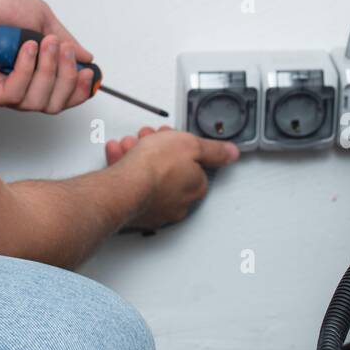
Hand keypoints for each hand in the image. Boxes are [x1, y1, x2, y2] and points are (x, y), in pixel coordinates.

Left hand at [0, 0, 95, 112]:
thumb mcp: (39, 17)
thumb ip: (64, 39)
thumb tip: (84, 56)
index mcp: (27, 68)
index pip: (58, 93)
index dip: (78, 88)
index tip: (89, 74)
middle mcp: (14, 83)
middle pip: (53, 104)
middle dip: (67, 78)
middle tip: (65, 51)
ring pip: (38, 102)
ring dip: (49, 70)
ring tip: (43, 43)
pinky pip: (16, 94)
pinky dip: (27, 70)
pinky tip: (26, 48)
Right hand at [106, 125, 239, 228]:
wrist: (125, 186)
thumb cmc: (156, 167)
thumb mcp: (191, 144)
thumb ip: (213, 149)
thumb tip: (230, 153)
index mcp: (196, 187)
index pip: (195, 164)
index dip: (181, 146)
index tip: (172, 137)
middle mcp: (178, 202)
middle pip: (171, 169)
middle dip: (157, 148)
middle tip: (149, 138)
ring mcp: (155, 209)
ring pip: (148, 177)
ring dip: (138, 154)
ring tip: (131, 144)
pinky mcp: (134, 211)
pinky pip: (131, 185)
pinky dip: (123, 166)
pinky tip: (118, 154)